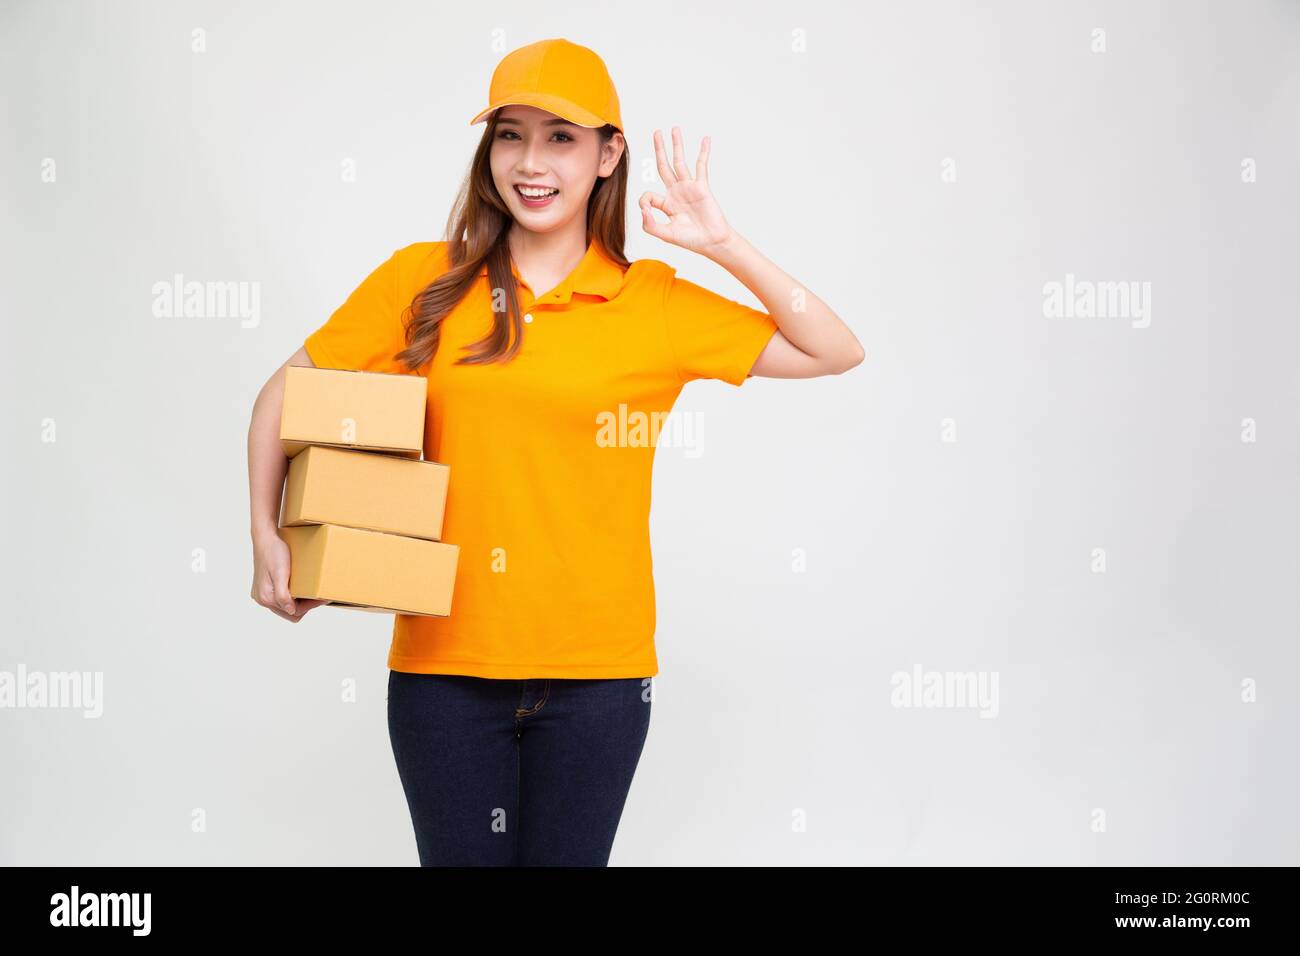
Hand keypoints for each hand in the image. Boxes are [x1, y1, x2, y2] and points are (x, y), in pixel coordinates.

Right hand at [251, 529, 325, 622]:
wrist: (266, 537)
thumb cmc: (274, 552)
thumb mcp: (280, 573)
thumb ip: (282, 594)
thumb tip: (291, 610)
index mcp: (266, 597)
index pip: (293, 612)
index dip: (310, 606)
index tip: (323, 598)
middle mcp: (262, 599)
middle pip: (290, 612)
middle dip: (306, 605)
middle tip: (321, 595)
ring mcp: (263, 593)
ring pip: (287, 605)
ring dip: (300, 600)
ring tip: (313, 591)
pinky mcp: (266, 587)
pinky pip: (283, 597)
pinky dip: (293, 594)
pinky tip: (302, 586)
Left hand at [639, 127, 737, 258]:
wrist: (712, 242)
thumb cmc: (691, 240)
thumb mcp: (665, 235)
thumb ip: (649, 224)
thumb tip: (642, 208)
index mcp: (666, 204)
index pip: (648, 194)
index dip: (644, 201)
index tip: (647, 211)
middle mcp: (676, 192)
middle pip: (664, 166)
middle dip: (659, 149)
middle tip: (657, 132)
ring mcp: (689, 188)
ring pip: (680, 162)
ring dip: (677, 145)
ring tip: (675, 129)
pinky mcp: (702, 186)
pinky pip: (701, 165)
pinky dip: (703, 152)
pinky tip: (705, 139)